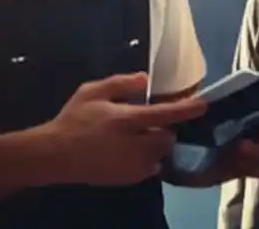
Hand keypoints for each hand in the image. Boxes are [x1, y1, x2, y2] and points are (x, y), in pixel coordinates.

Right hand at [41, 72, 206, 186]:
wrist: (55, 156)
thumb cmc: (73, 120)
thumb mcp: (92, 92)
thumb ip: (121, 83)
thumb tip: (146, 80)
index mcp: (125, 120)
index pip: (165, 114)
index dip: (186, 108)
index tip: (203, 104)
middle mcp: (133, 145)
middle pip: (167, 138)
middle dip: (164, 129)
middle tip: (148, 122)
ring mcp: (131, 166)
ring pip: (160, 154)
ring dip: (156, 145)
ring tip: (137, 137)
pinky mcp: (127, 179)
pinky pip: (149, 168)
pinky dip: (147, 159)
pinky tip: (129, 151)